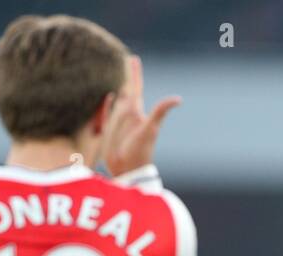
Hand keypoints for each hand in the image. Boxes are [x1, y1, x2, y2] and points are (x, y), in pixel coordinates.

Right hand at [103, 55, 181, 176]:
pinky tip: (106, 97)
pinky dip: (104, 105)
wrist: (130, 169)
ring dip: (114, 89)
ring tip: (112, 78)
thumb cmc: (142, 150)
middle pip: (125, 91)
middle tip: (122, 62)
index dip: (134, 74)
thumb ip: (161, 111)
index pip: (135, 87)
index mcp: (135, 111)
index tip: (133, 59)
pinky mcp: (107, 131)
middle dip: (123, 78)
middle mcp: (126, 115)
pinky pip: (104, 114)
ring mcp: (117, 123)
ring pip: (115, 101)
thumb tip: (178, 99)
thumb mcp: (151, 128)